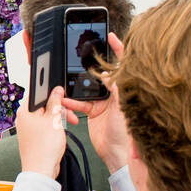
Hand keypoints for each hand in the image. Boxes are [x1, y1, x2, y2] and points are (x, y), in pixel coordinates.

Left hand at [15, 85, 75, 178]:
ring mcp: (29, 128)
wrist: (40, 171)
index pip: (38, 93)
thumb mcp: (54, 120)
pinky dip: (55, 127)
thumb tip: (56, 90)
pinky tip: (61, 133)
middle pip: (44, 105)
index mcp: (25, 110)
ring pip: (47, 116)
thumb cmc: (44, 148)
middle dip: (59, 108)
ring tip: (70, 124)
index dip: (52, 93)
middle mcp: (25, 118)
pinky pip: (46, 126)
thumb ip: (56, 103)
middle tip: (70, 113)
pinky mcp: (34, 137)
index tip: (63, 95)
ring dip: (60, 118)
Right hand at [63, 32, 129, 173]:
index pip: (122, 65)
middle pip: (100, 74)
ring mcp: (102, 102)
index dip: (118, 49)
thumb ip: (116, 89)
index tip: (111, 35)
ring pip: (86, 88)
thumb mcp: (122, 107)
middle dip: (89, 67)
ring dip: (76, 88)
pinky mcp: (93, 111)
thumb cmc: (126, 133)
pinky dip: (71, 102)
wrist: (117, 154)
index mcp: (124, 90)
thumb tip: (110, 73)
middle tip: (79, 58)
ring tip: (66, 85)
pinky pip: (79, 103)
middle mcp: (114, 94)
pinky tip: (65, 101)